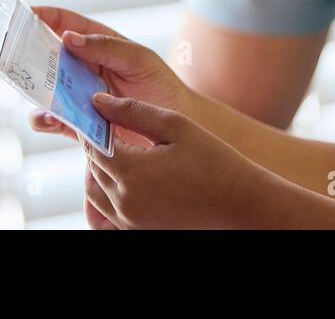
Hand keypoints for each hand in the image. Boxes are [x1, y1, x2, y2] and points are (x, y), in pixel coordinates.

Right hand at [27, 9, 189, 145]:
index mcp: (97, 44)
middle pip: (47, 56)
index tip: (21, 15)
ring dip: (34, 89)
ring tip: (33, 90)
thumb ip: (106, 47)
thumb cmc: (161, 86)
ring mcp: (79, 96)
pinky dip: (46, 120)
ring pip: (45, 89)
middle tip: (13, 56)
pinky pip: (55, 120)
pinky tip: (49, 119)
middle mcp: (83, 68)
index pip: (64, 23)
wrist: (173, 129)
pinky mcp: (79, 124)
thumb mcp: (140, 59)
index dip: (42, 16)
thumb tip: (68, 38)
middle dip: (28, 54)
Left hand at [83, 94, 270, 229]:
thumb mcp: (176, 126)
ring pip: (95, 194)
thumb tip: (99, 102)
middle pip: (94, 168)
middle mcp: (124, 201)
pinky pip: (107, 216)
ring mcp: (129, 222)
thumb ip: (133, 112)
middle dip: (99, 146)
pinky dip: (108, 197)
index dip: (96, 126)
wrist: (241, 203)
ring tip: (124, 154)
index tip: (103, 113)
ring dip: (101, 172)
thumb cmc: (213, 161)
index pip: (94, 144)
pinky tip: (127, 182)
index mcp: (130, 171)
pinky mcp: (138, 233)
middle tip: (115, 129)